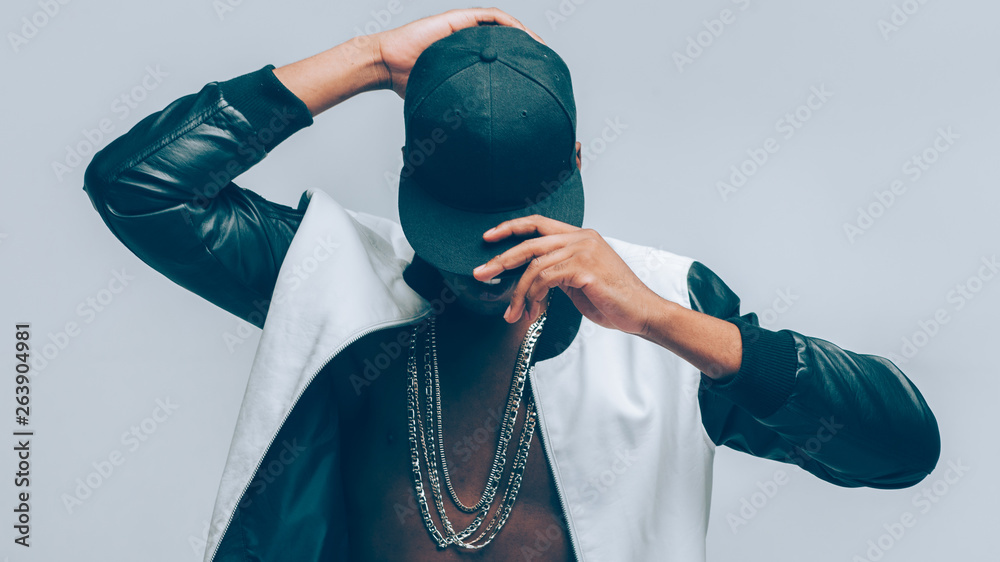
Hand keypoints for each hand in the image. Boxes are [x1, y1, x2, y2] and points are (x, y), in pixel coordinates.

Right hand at [371, 8, 543, 97]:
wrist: (387, 66)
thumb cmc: (408, 85)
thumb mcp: (442, 101)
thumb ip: (457, 113)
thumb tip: (471, 145)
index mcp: (467, 61)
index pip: (499, 61)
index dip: (518, 68)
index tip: (536, 82)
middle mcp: (468, 43)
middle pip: (505, 42)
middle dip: (527, 51)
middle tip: (545, 66)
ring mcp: (464, 29)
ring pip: (502, 26)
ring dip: (524, 34)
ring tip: (540, 47)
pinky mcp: (459, 19)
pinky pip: (490, 16)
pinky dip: (509, 23)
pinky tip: (522, 33)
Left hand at [471, 215, 664, 335]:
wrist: (642, 313)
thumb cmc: (614, 300)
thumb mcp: (580, 281)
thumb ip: (558, 272)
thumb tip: (531, 280)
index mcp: (580, 237)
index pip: (539, 223)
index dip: (512, 228)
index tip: (488, 238)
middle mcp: (582, 238)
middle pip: (530, 242)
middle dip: (501, 259)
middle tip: (481, 273)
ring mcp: (584, 251)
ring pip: (534, 265)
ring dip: (518, 293)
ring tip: (514, 313)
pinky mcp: (585, 269)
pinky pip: (546, 279)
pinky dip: (534, 296)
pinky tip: (534, 311)